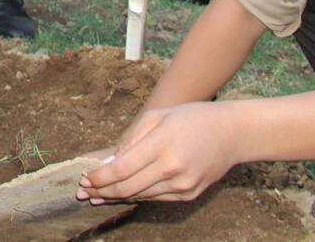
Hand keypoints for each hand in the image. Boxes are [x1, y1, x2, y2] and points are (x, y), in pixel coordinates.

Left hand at [75, 103, 239, 202]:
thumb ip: (130, 138)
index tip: (84, 179)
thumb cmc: (190, 118)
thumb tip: (109, 162)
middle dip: (101, 192)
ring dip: (116, 197)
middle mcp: (172, 169)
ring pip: (140, 196)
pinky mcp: (189, 194)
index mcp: (161, 145)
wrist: (231, 133)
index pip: (121, 169)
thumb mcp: (157, 116)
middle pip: (127, 188)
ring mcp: (182, 185)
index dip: (99, 178)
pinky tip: (122, 194)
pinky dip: (137, 196)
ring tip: (97, 196)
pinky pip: (156, 198)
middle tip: (83, 193)